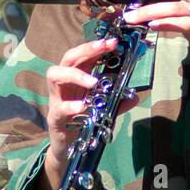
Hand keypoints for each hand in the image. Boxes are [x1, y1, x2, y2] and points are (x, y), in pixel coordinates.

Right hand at [42, 36, 138, 189]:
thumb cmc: (82, 122)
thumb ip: (117, 102)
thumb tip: (135, 96)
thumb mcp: (103, 110)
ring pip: (54, 75)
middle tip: (105, 47)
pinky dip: (71, 106)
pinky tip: (83, 107)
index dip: (96, 46)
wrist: (67, 148)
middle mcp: (64, 84)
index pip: (83, 55)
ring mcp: (56, 99)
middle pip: (68, 58)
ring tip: (93, 82)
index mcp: (76, 79)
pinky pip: (58, 108)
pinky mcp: (54, 118)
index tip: (113, 41)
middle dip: (86, 50)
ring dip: (75, 74)